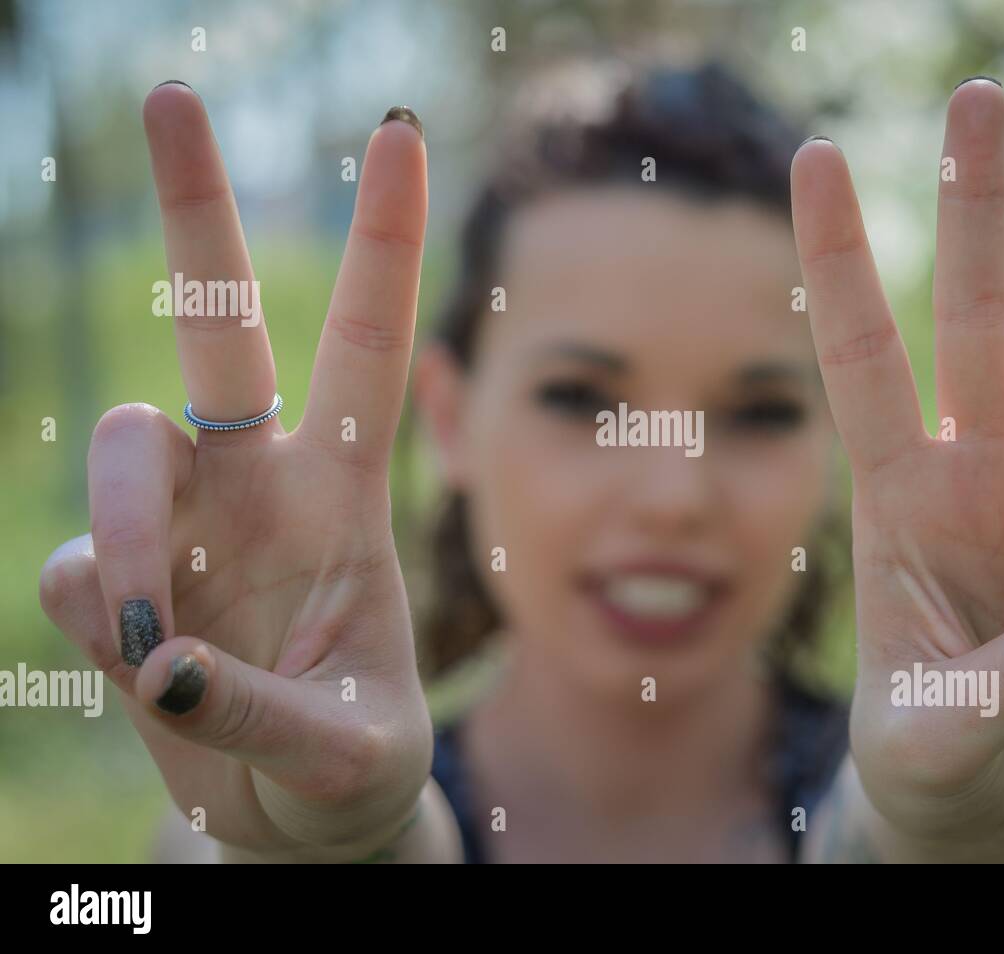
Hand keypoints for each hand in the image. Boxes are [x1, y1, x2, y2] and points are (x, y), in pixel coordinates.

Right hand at [38, 84, 432, 855]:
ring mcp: (181, 525)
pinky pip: (81, 566)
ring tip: (158, 650)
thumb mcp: (357, 750)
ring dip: (135, 540)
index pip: (368, 346)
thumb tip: (162, 667)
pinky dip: (106, 618)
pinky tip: (151, 675)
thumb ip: (271, 713)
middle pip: (217, 327)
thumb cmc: (356, 765)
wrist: (300, 819)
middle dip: (197, 212)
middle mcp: (257, 483)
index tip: (397, 136)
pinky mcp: (117, 583)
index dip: (384, 243)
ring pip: (123, 450)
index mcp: (345, 491)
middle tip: (170, 92)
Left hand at [790, 80, 1003, 842]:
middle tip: (978, 93)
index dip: (838, 258)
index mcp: (895, 495)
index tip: (816, 155)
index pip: (858, 354)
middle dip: (976, 205)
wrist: (988, 812)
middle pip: (981, 313)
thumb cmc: (930, 764)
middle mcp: (976, 473)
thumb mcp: (938, 739)